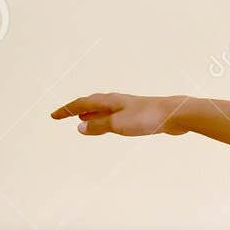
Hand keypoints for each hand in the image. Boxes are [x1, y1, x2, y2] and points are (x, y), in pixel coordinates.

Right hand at [48, 92, 187, 135]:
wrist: (176, 114)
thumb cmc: (148, 118)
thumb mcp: (119, 124)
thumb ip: (99, 126)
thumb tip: (79, 127)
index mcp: (109, 101)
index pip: (81, 104)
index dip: (66, 110)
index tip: (53, 116)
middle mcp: (117, 101)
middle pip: (91, 104)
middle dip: (76, 110)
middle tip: (64, 116)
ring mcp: (128, 107)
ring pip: (103, 109)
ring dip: (90, 114)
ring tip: (82, 119)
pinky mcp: (139, 115)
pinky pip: (115, 116)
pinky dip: (105, 119)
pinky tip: (111, 125)